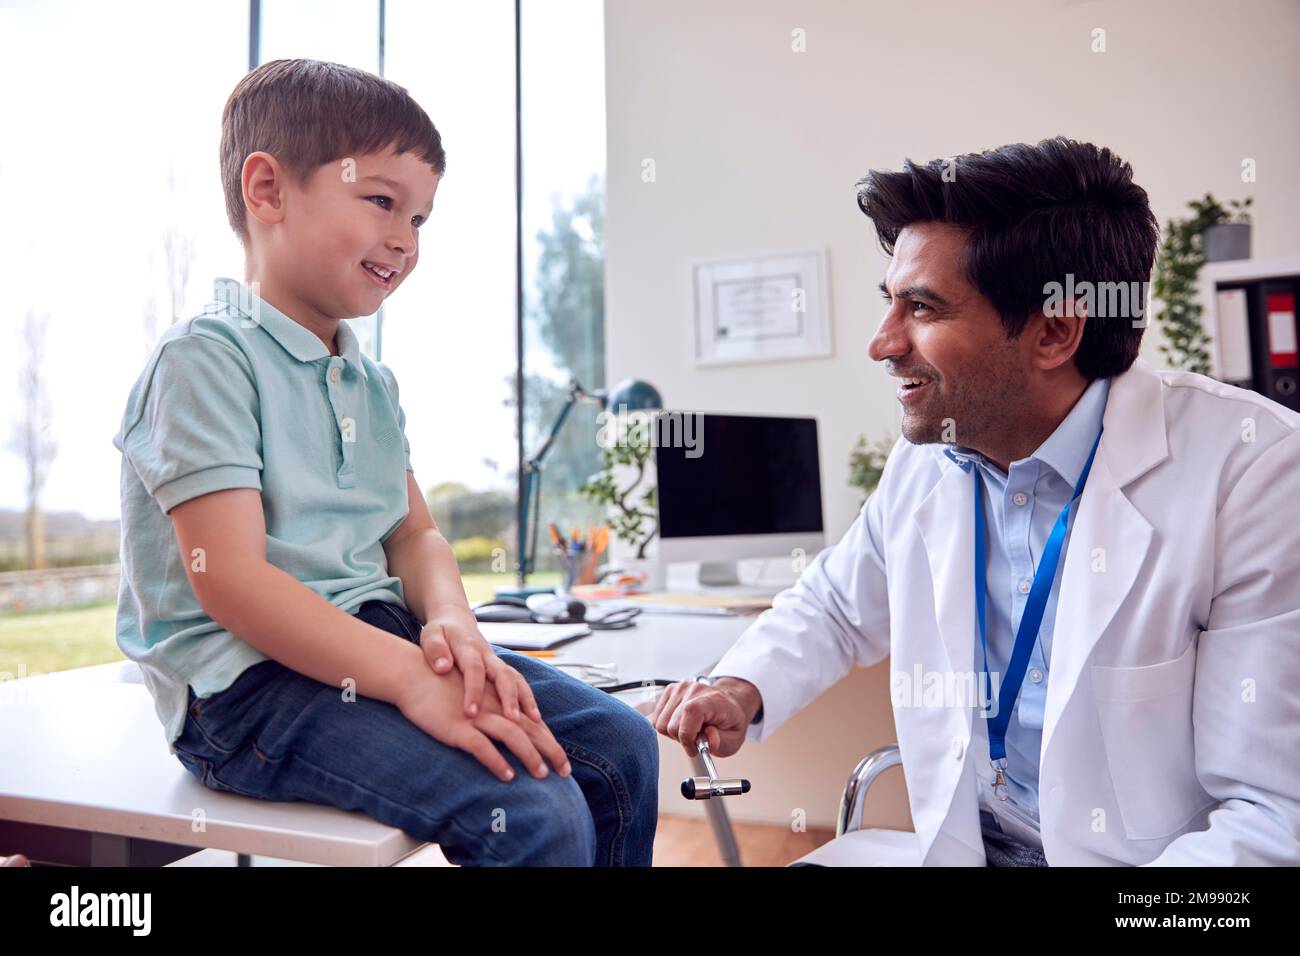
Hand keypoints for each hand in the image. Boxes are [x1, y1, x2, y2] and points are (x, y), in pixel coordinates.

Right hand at [395, 660, 570, 782]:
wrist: (412, 672)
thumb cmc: (438, 687)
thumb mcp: (469, 695)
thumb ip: (486, 709)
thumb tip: (502, 729)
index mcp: (496, 699)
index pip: (530, 720)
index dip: (547, 738)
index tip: (561, 757)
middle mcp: (492, 705)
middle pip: (529, 727)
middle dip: (550, 749)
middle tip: (565, 770)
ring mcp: (476, 716)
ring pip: (512, 735)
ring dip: (529, 755)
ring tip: (542, 774)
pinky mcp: (457, 726)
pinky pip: (481, 746)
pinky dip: (496, 760)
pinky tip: (507, 775)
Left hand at [419, 605, 541, 723]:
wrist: (455, 619)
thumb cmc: (440, 632)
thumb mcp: (431, 635)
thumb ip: (435, 650)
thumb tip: (442, 668)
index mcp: (468, 647)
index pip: (474, 669)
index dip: (474, 691)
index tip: (470, 713)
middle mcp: (487, 654)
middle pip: (504, 674)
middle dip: (509, 697)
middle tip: (512, 720)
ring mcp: (497, 661)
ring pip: (516, 678)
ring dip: (526, 699)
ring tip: (535, 722)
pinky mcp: (501, 669)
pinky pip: (518, 682)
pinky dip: (528, 699)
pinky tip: (535, 719)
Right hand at [651, 678, 757, 758]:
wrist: (728, 704)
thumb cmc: (729, 721)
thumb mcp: (733, 739)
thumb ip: (721, 742)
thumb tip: (709, 738)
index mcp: (713, 700)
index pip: (691, 712)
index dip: (687, 735)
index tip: (694, 747)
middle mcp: (694, 690)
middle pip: (672, 724)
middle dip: (682, 739)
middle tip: (695, 739)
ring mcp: (680, 688)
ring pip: (661, 723)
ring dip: (673, 733)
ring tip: (689, 730)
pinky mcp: (669, 690)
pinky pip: (657, 718)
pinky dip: (667, 726)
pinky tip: (682, 724)